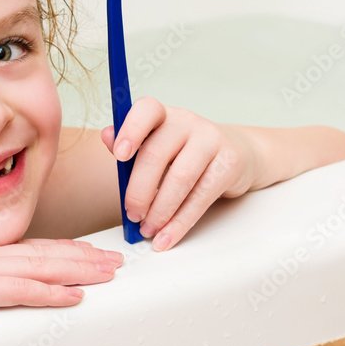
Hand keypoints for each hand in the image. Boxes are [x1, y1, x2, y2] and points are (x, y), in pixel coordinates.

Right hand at [0, 238, 122, 324]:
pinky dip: (52, 292)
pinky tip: (75, 296)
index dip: (56, 250)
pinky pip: (22, 290)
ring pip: (41, 267)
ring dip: (80, 270)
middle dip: (81, 257)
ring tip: (110, 272)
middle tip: (114, 259)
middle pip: (42, 254)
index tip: (81, 252)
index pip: (22, 250)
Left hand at [101, 96, 257, 251]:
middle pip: (156, 155)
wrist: (237, 153)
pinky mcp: (229, 163)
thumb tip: (107, 135)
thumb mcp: (155, 144)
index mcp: (162, 115)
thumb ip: (129, 145)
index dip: (130, 131)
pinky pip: (201, 197)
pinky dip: (181, 222)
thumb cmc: (184, 152)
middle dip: (139, 191)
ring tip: (147, 229)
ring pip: (180, 179)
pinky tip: (168, 235)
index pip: (146, 110)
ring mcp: (210, 139)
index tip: (119, 156)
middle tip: (132, 214)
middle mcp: (186, 121)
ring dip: (160, 211)